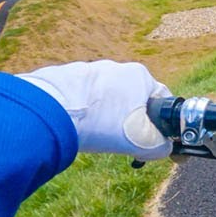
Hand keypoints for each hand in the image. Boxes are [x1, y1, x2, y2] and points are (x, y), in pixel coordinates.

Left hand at [18, 61, 172, 160]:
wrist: (52, 108)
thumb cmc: (103, 122)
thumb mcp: (142, 141)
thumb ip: (161, 146)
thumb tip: (163, 148)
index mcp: (141, 76)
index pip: (162, 100)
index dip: (161, 123)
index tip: (152, 140)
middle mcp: (118, 68)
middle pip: (134, 100)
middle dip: (131, 121)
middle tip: (122, 141)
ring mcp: (91, 70)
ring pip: (109, 99)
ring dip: (108, 117)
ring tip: (96, 134)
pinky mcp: (69, 77)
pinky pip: (86, 98)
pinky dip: (87, 112)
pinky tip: (79, 125)